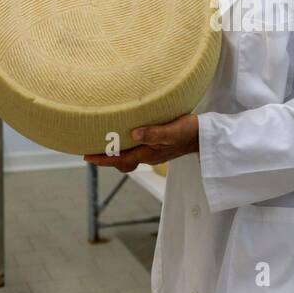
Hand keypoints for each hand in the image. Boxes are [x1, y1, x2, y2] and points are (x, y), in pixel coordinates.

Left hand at [82, 114, 199, 172]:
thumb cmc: (191, 131)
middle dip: (105, 158)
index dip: (102, 159)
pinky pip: (136, 149)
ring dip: (114, 153)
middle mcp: (149, 155)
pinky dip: (125, 146)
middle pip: (121, 162)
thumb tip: (133, 133)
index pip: (120, 160)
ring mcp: (154, 151)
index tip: (86, 156)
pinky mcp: (158, 145)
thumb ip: (154, 133)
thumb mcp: (173, 130)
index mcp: (149, 153)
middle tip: (89, 150)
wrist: (206, 135)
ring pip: (128, 156)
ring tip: (102, 144)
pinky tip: (124, 136)